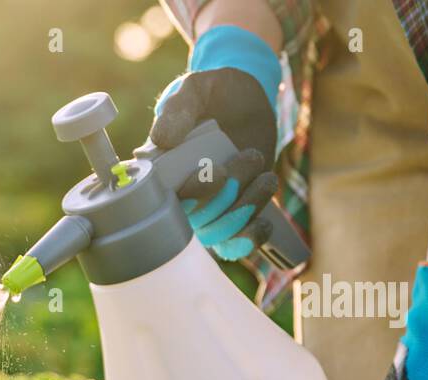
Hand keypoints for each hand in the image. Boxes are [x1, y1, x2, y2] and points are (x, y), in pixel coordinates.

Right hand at [150, 25, 280, 260]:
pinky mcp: (234, 210)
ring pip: (220, 232)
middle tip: (250, 155)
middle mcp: (182, 195)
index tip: (218, 172)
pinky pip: (236, 242)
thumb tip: (161, 139)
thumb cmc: (213, 91)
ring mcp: (209, 206)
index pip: (166, 201)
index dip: (192, 196)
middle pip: (197, 223)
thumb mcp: (193, 89)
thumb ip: (176, 110)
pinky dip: (250, 237)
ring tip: (266, 175)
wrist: (246, 96)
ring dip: (247, 209)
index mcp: (162, 172)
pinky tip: (263, 220)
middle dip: (228, 197)